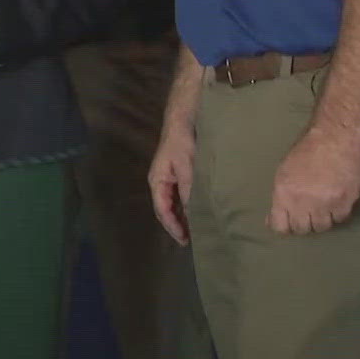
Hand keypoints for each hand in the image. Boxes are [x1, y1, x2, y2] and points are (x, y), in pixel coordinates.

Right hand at [149, 121, 195, 245]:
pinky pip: (184, 194)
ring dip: (185, 215)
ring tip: (198, 229)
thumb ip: (189, 191)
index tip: (184, 240)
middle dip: (178, 224)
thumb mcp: (187, 168)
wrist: (185, 118)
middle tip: (192, 240)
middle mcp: (162, 182)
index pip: (162, 211)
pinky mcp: (181, 172)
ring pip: (176, 202)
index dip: (172, 226)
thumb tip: (193, 215)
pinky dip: (190, 204)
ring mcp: (171, 177)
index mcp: (158, 181)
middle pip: (167, 209)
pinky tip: (201, 209)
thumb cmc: (182, 142)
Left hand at [267, 123, 359, 234]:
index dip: (284, 226)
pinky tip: (335, 202)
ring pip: (322, 227)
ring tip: (322, 207)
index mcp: (284, 193)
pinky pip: (340, 219)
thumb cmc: (306, 150)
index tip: (288, 222)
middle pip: (302, 229)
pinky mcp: (346, 202)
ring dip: (320, 219)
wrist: (335, 137)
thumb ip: (279, 197)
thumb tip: (271, 220)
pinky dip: (337, 213)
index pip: (280, 226)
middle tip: (307, 212)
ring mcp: (326, 203)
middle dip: (303, 223)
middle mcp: (304, 202)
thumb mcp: (284, 171)